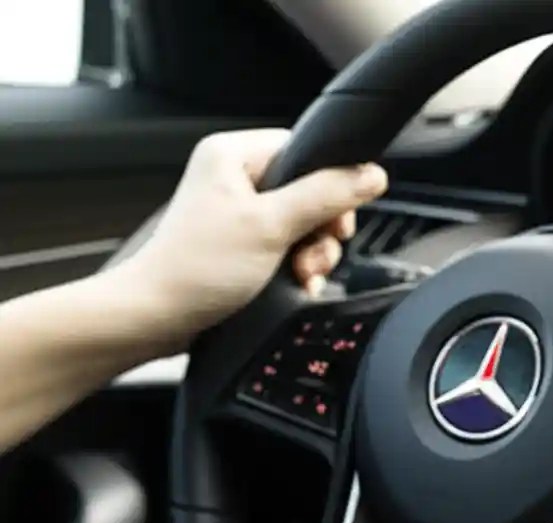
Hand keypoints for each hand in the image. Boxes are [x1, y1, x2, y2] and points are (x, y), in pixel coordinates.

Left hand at [117, 128, 388, 345]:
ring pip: (302, 220)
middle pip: (310, 188)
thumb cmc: (196, 268)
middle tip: (316, 251)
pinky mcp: (239, 241)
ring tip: (303, 272)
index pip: (305, 150)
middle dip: (322, 228)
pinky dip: (297, 264)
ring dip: (313, 251)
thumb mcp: (272, 226)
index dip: (331, 183)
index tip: (337, 217)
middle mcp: (233, 176)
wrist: (156, 316)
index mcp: (234, 154)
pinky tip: (297, 282)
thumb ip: (326, 195)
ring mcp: (236, 211)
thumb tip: (371, 174)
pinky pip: (287, 243)